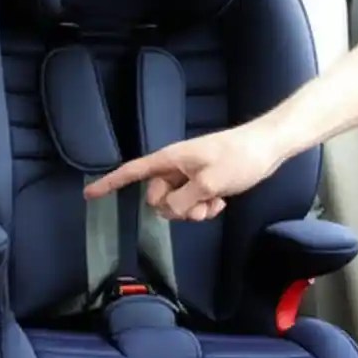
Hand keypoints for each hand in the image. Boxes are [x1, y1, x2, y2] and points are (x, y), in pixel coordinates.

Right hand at [83, 122, 287, 221]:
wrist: (268, 147)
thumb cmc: (239, 158)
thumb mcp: (209, 183)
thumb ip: (183, 200)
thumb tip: (168, 210)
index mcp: (168, 160)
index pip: (130, 173)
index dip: (108, 184)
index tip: (89, 195)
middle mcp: (174, 168)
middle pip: (156, 198)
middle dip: (175, 208)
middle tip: (200, 205)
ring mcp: (188, 175)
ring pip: (175, 204)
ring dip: (193, 210)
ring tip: (214, 204)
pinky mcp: (202, 182)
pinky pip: (192, 203)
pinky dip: (204, 207)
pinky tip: (221, 202)